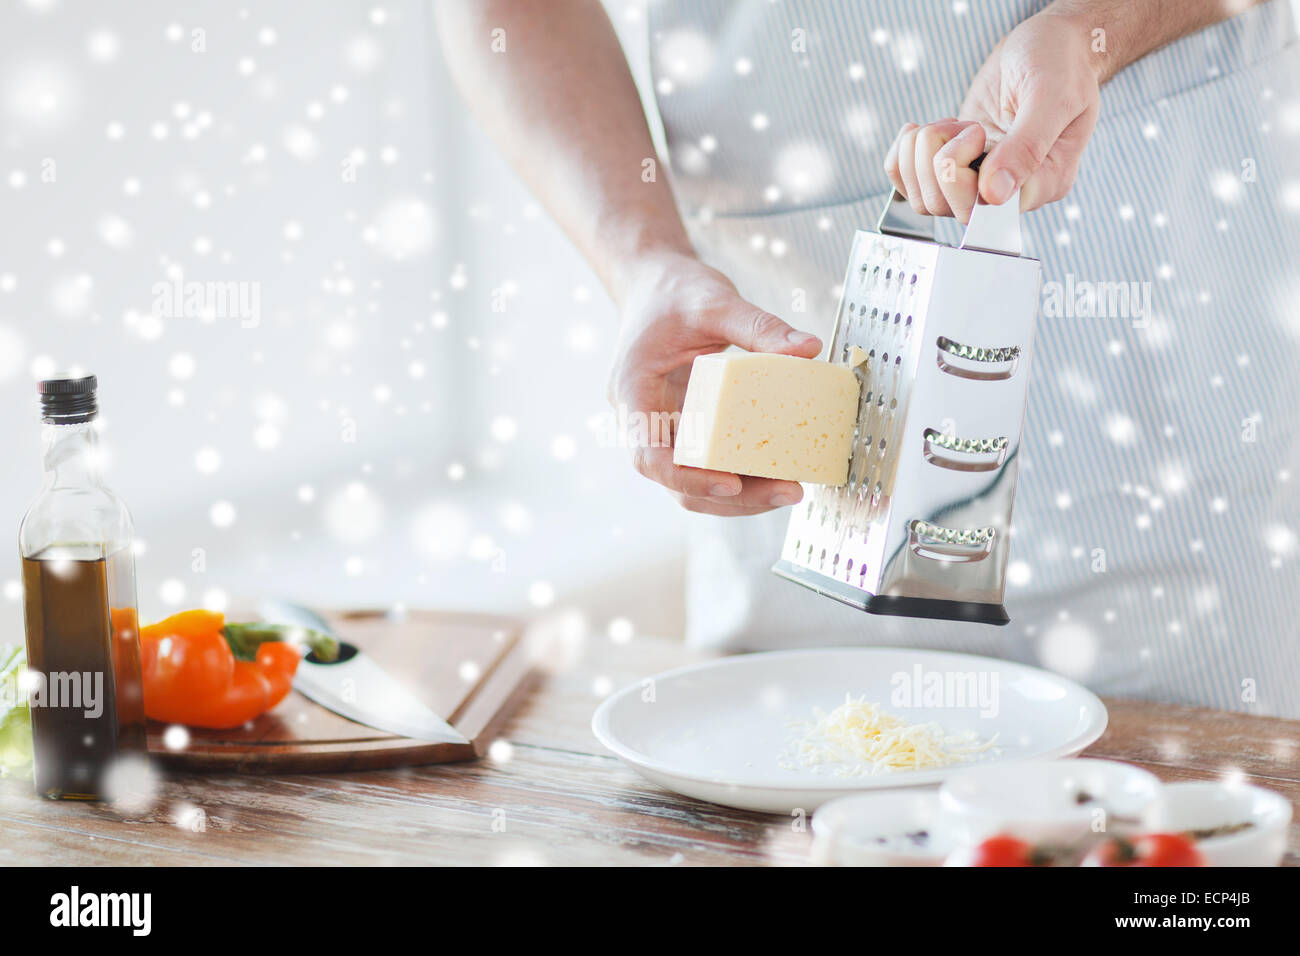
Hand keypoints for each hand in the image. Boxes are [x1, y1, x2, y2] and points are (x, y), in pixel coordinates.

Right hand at [608, 252, 821, 515]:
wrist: (655, 286)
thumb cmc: (674, 293)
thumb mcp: (714, 301)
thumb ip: (758, 325)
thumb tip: (808, 349)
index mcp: (633, 392)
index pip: (648, 455)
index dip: (686, 477)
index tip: (731, 482)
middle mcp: (643, 420)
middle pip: (677, 481)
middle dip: (733, 496)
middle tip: (788, 490)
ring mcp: (664, 429)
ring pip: (694, 482)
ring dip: (742, 495)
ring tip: (791, 487)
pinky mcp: (686, 429)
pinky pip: (710, 463)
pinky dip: (742, 473)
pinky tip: (780, 470)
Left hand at [883, 10, 1100, 221]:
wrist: (1052, 43)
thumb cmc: (1062, 62)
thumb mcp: (1050, 95)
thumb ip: (1026, 146)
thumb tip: (994, 195)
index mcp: (1043, 183)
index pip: (984, 212)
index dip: (960, 178)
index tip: (975, 132)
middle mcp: (1011, 192)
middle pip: (946, 208)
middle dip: (937, 161)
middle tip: (962, 125)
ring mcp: (980, 181)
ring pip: (924, 199)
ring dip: (920, 155)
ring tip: (949, 123)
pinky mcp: (956, 167)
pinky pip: (910, 185)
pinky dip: (902, 157)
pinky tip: (919, 130)